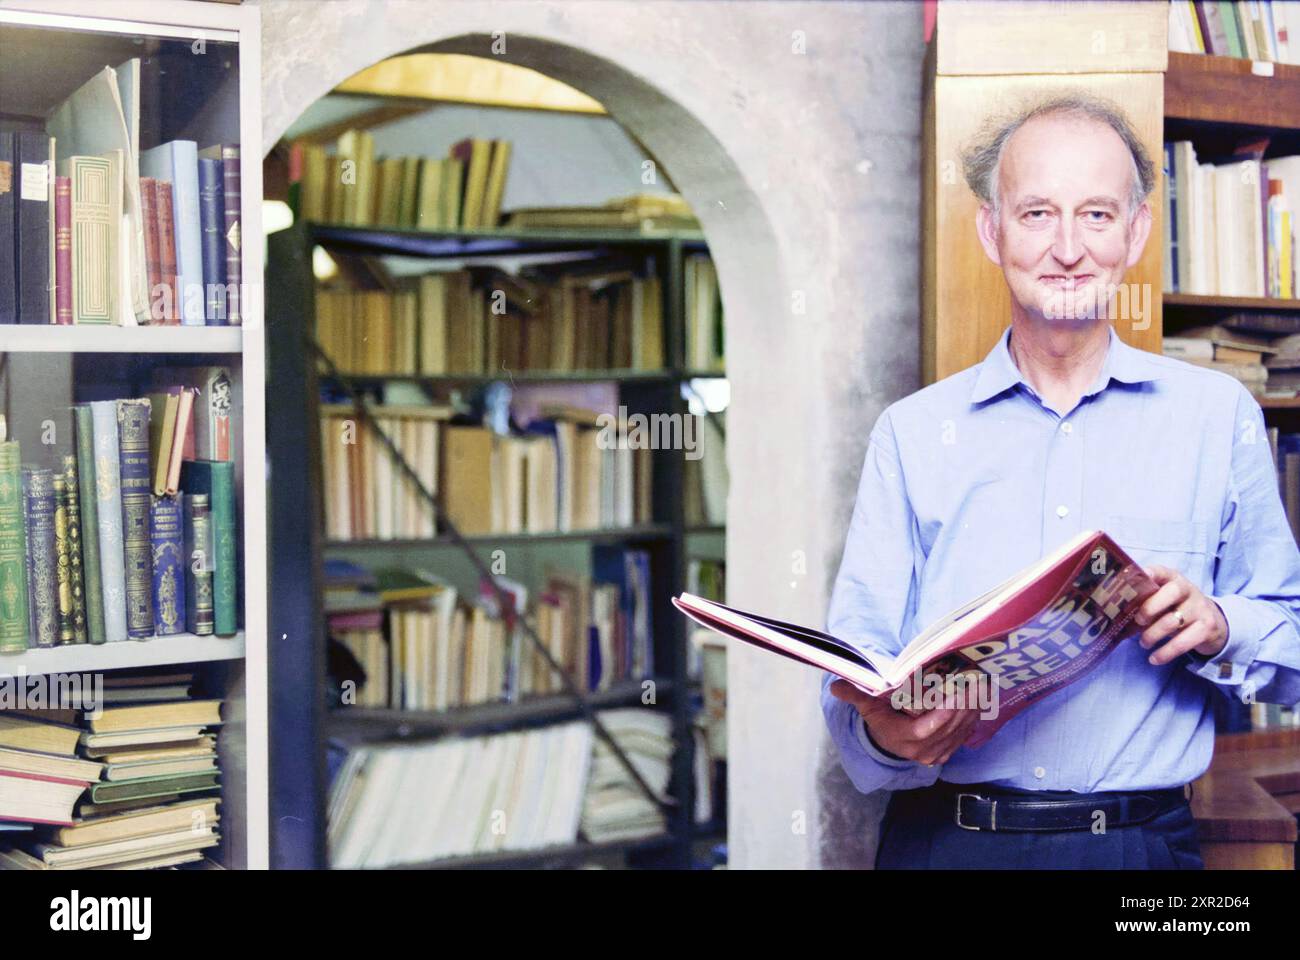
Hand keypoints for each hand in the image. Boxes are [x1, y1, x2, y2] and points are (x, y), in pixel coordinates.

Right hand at [829, 679, 978, 765]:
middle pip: (948, 729)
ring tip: (983, 688)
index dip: (943, 714)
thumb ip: (854, 694)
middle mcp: (922, 751)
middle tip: (977, 683)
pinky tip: (981, 701)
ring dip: (973, 710)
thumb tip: (836, 686)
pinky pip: (963, 736)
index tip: (957, 694)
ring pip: (959, 732)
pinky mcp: (946, 752)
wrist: (888, 742)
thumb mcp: (867, 706)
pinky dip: (973, 718)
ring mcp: (936, 754)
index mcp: (903, 739)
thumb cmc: (880, 719)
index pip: (926, 730)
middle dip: (964, 706)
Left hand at [1132, 564, 1228, 664]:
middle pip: (1172, 592)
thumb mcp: (1163, 601)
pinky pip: (1183, 642)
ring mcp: (1200, 609)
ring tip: (1143, 643)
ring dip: (1153, 634)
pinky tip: (1154, 659)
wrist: (1212, 624)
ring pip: (1174, 620)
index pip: (1162, 571)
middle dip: (1151, 607)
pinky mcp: (1206, 628)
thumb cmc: (1175, 609)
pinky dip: (1166, 652)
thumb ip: (1144, 602)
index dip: (1151, 573)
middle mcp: (1189, 590)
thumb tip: (1114, 615)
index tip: (1141, 576)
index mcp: (1173, 579)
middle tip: (1138, 621)